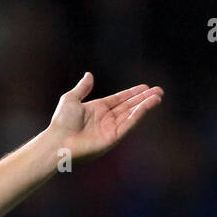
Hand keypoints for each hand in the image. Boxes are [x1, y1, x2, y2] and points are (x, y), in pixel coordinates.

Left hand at [47, 72, 162, 160]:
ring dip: (145, 105)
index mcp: (97, 110)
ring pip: (131, 115)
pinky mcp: (112, 139)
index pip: (119, 100)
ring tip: (158, 96)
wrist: (57, 141)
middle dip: (144, 99)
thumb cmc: (61, 122)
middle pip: (129, 107)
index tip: (145, 87)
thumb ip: (83, 88)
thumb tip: (89, 75)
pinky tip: (147, 105)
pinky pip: (128, 124)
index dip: (133, 93)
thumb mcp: (71, 99)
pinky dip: (138, 115)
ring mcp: (110, 130)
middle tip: (159, 91)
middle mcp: (106, 120)